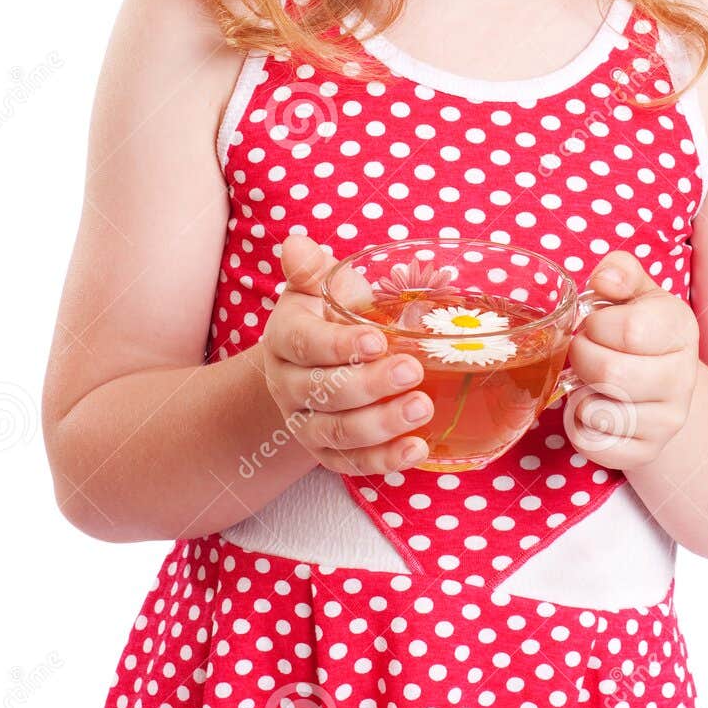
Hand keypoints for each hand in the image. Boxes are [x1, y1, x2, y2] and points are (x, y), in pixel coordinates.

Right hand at [262, 235, 433, 474]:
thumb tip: (296, 243)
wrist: (317, 366)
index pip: (305, 345)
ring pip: (336, 432)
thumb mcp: (321, 286)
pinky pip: (351, 464)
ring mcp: (305, 422)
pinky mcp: (327, 452)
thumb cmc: (328, 315)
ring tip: (422, 408)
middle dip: (369, 385)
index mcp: (285, 338)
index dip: (340, 346)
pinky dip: (383, 461)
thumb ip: (312, 268)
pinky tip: (416, 449)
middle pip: (322, 392)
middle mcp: (288, 385)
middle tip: (412, 370)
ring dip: (381, 424)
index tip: (378, 341)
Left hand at [563, 251, 699, 468]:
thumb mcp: (633, 291)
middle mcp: (683, 379)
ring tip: (591, 381)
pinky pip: (594, 446)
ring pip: (599, 413)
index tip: (597, 325)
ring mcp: (668, 421)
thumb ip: (620, 271)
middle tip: (584, 352)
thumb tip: (604, 280)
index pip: (630, 331)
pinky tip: (592, 408)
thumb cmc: (639, 329)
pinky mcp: (647, 452)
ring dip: (579, 394)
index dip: (597, 325)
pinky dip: (578, 427)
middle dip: (582, 358)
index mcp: (680, 330)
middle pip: (611, 374)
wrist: (662, 381)